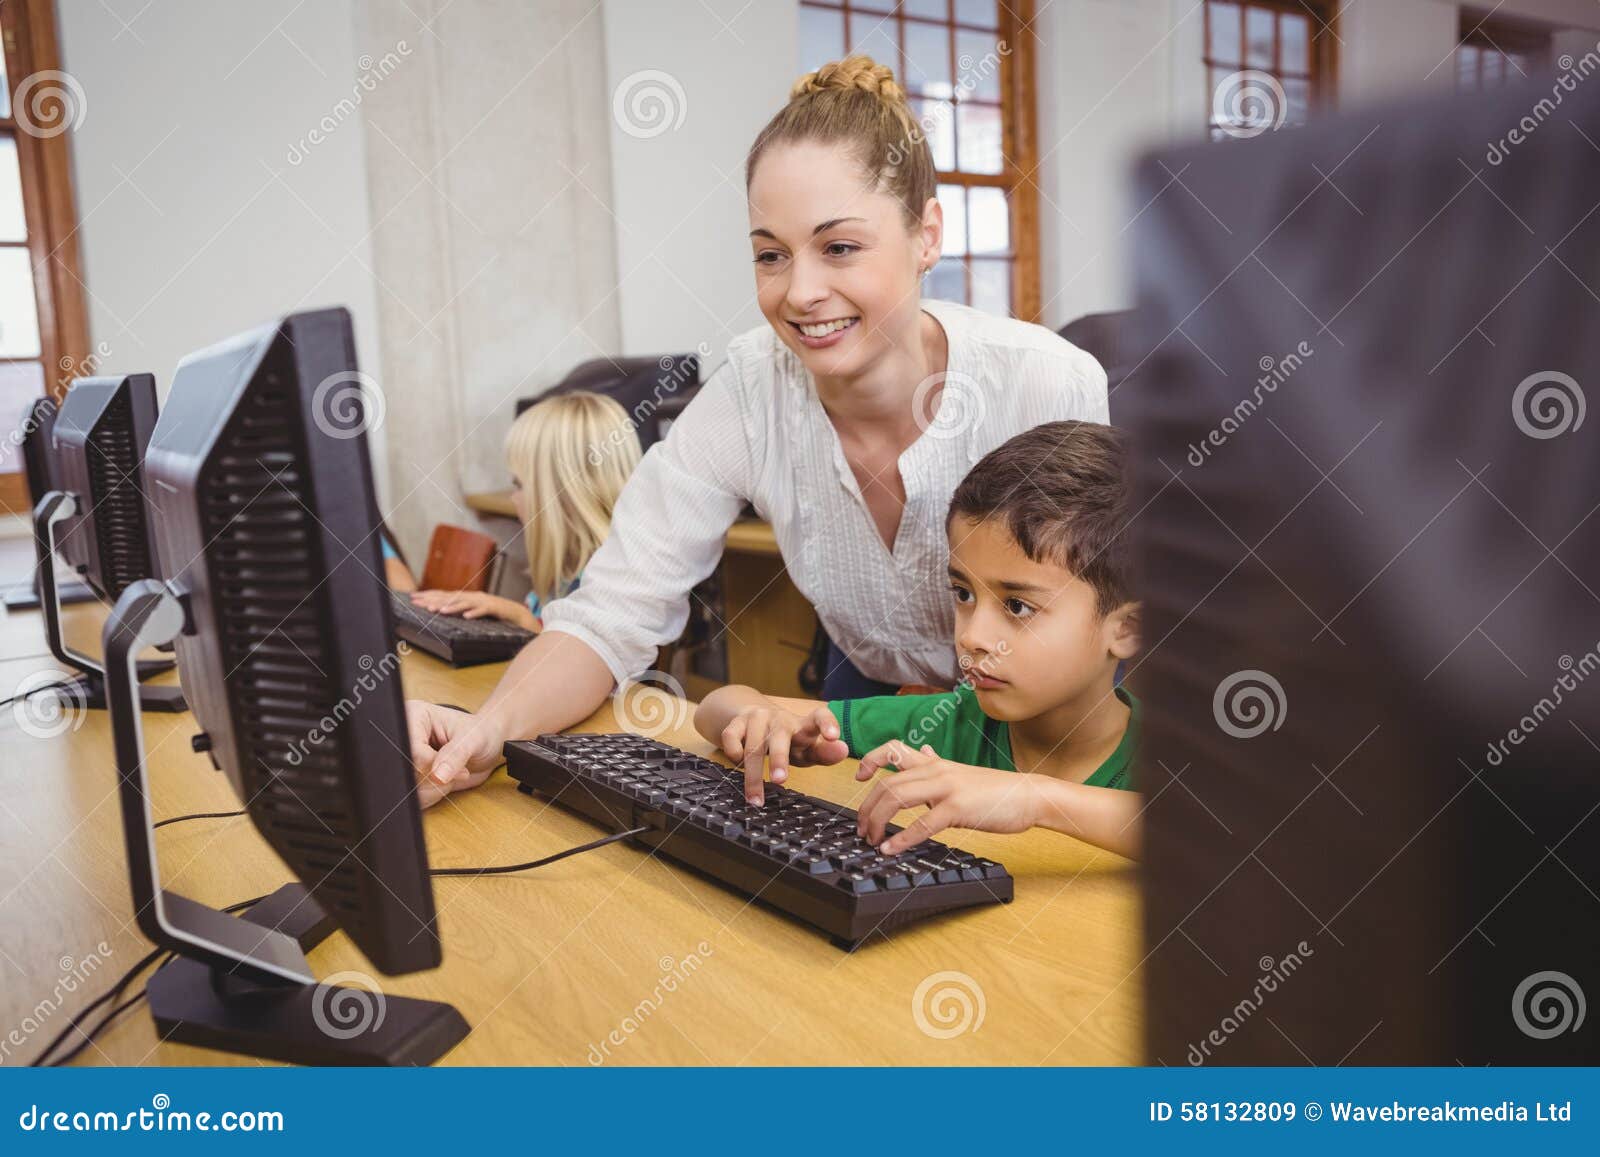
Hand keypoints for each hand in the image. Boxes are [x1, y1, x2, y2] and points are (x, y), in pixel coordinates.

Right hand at [407, 699, 505, 807]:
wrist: (487, 745)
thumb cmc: (481, 733)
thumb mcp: (472, 739)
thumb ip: (456, 755)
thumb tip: (438, 776)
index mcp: (414, 716)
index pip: (412, 750)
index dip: (434, 765)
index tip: (460, 768)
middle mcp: (404, 737)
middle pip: (408, 771)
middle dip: (436, 779)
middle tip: (458, 770)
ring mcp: (406, 757)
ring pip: (410, 787)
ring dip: (435, 789)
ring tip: (452, 773)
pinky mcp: (409, 775)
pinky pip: (414, 797)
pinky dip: (432, 796)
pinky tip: (445, 782)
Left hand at [410, 590, 535, 629]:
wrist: (516, 613)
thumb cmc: (494, 613)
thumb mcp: (473, 609)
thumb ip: (460, 608)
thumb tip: (440, 610)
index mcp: (466, 596)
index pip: (444, 595)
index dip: (428, 595)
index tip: (413, 598)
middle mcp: (473, 596)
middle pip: (450, 597)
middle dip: (433, 600)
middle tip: (418, 603)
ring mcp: (484, 601)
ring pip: (465, 603)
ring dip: (451, 607)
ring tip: (438, 611)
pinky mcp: (495, 608)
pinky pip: (484, 611)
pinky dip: (475, 613)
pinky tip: (467, 617)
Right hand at [719, 703, 847, 804]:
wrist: (753, 719)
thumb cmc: (788, 742)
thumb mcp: (807, 749)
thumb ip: (825, 753)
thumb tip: (843, 750)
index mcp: (803, 724)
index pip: (820, 717)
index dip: (827, 724)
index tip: (834, 737)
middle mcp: (780, 718)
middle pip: (780, 736)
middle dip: (779, 758)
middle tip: (780, 780)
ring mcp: (757, 718)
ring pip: (753, 745)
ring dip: (753, 774)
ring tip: (756, 799)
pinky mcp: (736, 722)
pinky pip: (731, 737)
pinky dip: (733, 754)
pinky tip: (738, 765)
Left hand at [854, 741, 1043, 853]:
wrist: (1029, 795)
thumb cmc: (996, 789)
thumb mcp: (961, 772)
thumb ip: (938, 763)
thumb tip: (925, 749)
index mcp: (935, 762)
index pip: (893, 749)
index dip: (870, 760)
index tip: (858, 776)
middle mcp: (937, 770)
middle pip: (887, 783)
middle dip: (867, 807)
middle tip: (861, 828)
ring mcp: (947, 788)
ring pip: (897, 798)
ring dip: (877, 821)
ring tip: (871, 839)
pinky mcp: (958, 809)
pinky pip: (922, 824)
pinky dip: (901, 838)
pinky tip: (891, 849)